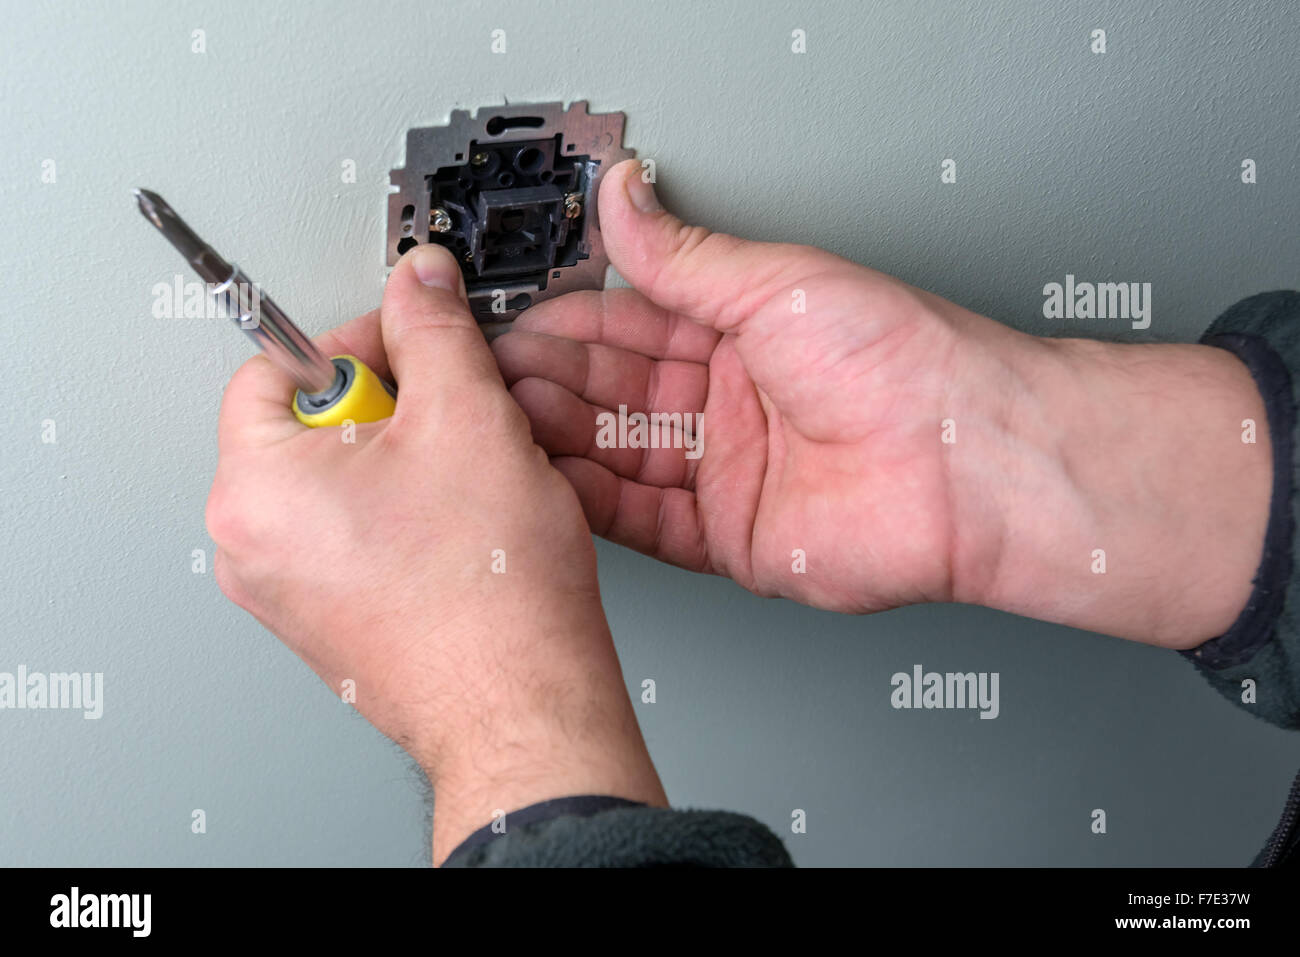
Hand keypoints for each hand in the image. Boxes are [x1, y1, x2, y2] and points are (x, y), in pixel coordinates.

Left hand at [206, 245, 664, 862]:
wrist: (522, 705)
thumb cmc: (487, 596)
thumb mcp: (468, 416)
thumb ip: (435, 326)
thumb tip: (419, 280)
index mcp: (254, 488)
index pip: (281, 363)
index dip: (361, 338)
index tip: (416, 340)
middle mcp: (251, 547)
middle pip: (313, 424)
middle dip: (395, 405)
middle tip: (456, 421)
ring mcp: (289, 593)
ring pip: (344, 481)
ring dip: (408, 460)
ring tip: (469, 486)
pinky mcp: (331, 622)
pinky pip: (358, 535)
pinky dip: (407, 516)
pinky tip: (463, 532)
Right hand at [493, 160, 1271, 647]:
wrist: (969, 467)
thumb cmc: (906, 364)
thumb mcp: (775, 284)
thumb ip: (682, 258)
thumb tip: (626, 195)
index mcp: (740, 334)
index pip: (628, 324)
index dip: (566, 323)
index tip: (509, 320)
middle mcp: (729, 403)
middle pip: (613, 393)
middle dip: (549, 382)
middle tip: (491, 375)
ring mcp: (727, 474)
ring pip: (617, 456)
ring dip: (559, 441)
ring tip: (503, 423)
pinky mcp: (728, 539)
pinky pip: (641, 522)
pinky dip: (592, 503)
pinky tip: (549, 482)